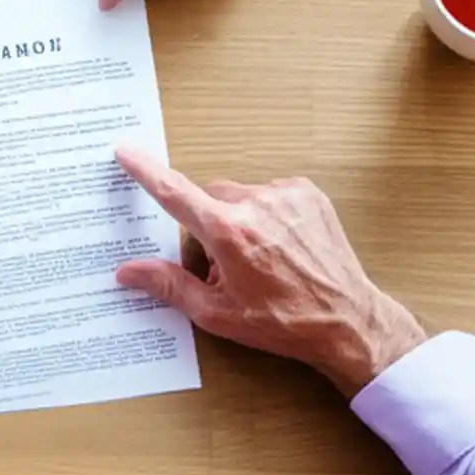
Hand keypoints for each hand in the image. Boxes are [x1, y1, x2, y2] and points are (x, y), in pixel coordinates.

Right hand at [112, 147, 425, 396]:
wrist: (347, 321)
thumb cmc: (283, 322)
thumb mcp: (217, 313)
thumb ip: (168, 285)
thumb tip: (128, 271)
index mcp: (228, 234)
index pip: (174, 193)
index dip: (146, 172)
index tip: (126, 152)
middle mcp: (255, 205)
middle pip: (207, 197)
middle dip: (205, 223)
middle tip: (220, 262)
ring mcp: (285, 195)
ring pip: (238, 195)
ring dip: (236, 218)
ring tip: (257, 257)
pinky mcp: (307, 193)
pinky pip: (268, 193)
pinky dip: (265, 213)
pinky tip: (279, 244)